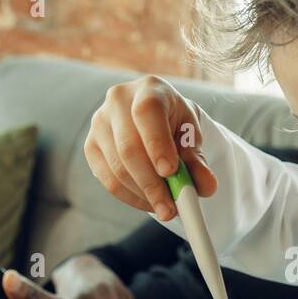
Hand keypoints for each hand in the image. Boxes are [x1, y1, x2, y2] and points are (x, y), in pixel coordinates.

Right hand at [83, 74, 217, 220]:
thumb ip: (199, 162)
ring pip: (117, 167)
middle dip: (152, 183)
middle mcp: (118, 100)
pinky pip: (107, 179)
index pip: (147, 113)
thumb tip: (207, 186)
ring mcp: (99, 122)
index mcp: (150, 89)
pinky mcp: (90, 146)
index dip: (157, 144)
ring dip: (143, 194)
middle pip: (129, 147)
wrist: (156, 120)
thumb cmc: (176, 126)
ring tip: (165, 207)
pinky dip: (130, 197)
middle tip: (171, 209)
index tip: (170, 173)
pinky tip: (148, 202)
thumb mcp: (192, 138)